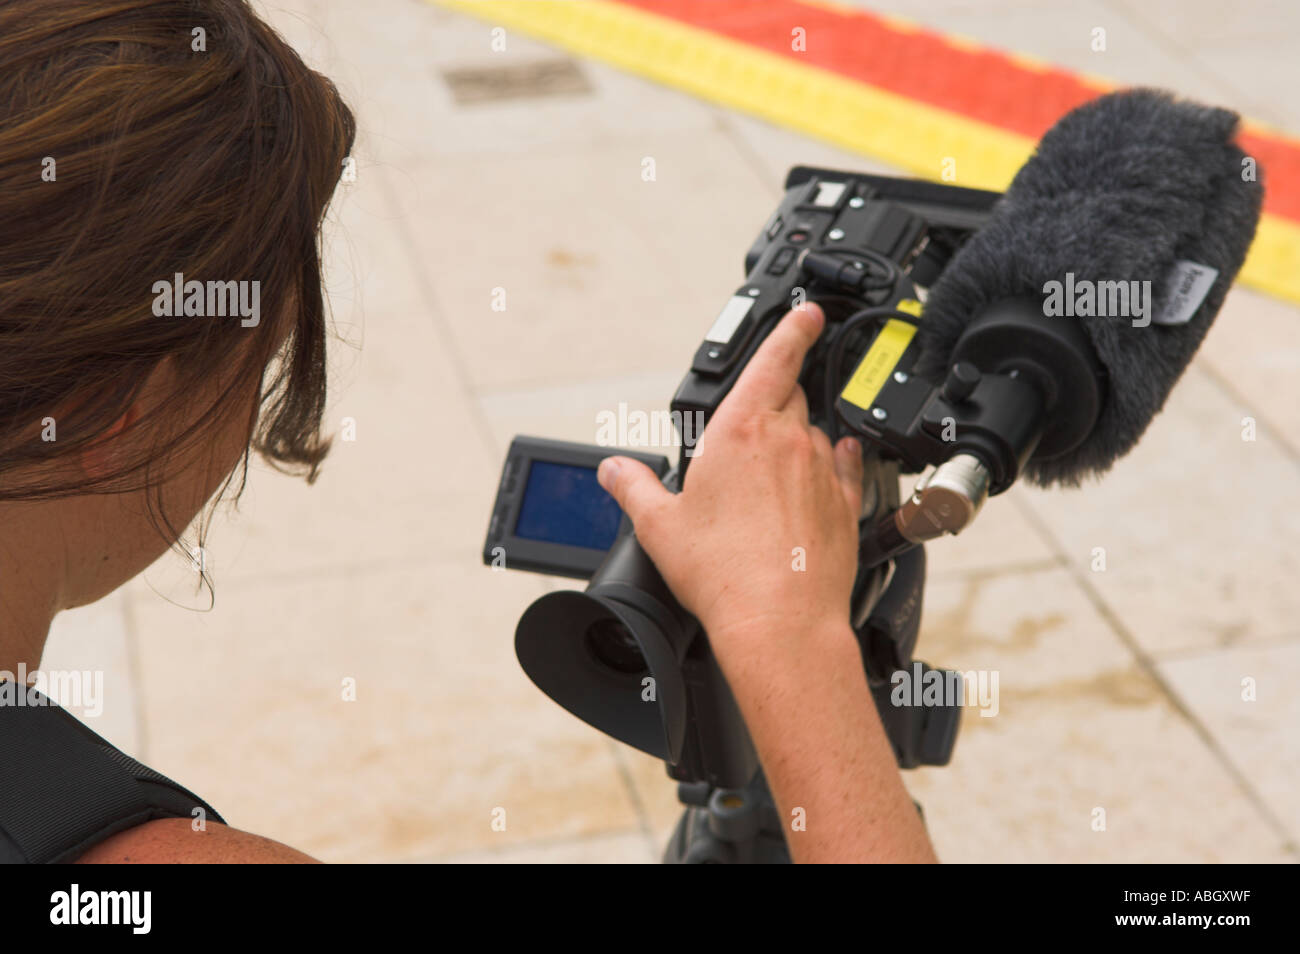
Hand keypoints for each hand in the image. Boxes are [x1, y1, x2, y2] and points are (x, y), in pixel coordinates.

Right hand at [596, 303, 863, 663]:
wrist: (779, 621)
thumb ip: (633, 487)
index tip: (807, 311)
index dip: (792, 328)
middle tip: (751, 434)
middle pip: (790, 397)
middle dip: (775, 402)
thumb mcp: (658, 526)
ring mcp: (821, 471)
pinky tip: (817, 482)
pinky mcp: (845, 504)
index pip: (774, 359)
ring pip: (814, 435)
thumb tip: (613, 471)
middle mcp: (787, 440)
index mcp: (740, 431)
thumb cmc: (721, 573)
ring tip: (771, 482)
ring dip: (796, 443)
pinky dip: (831, 467)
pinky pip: (843, 469)